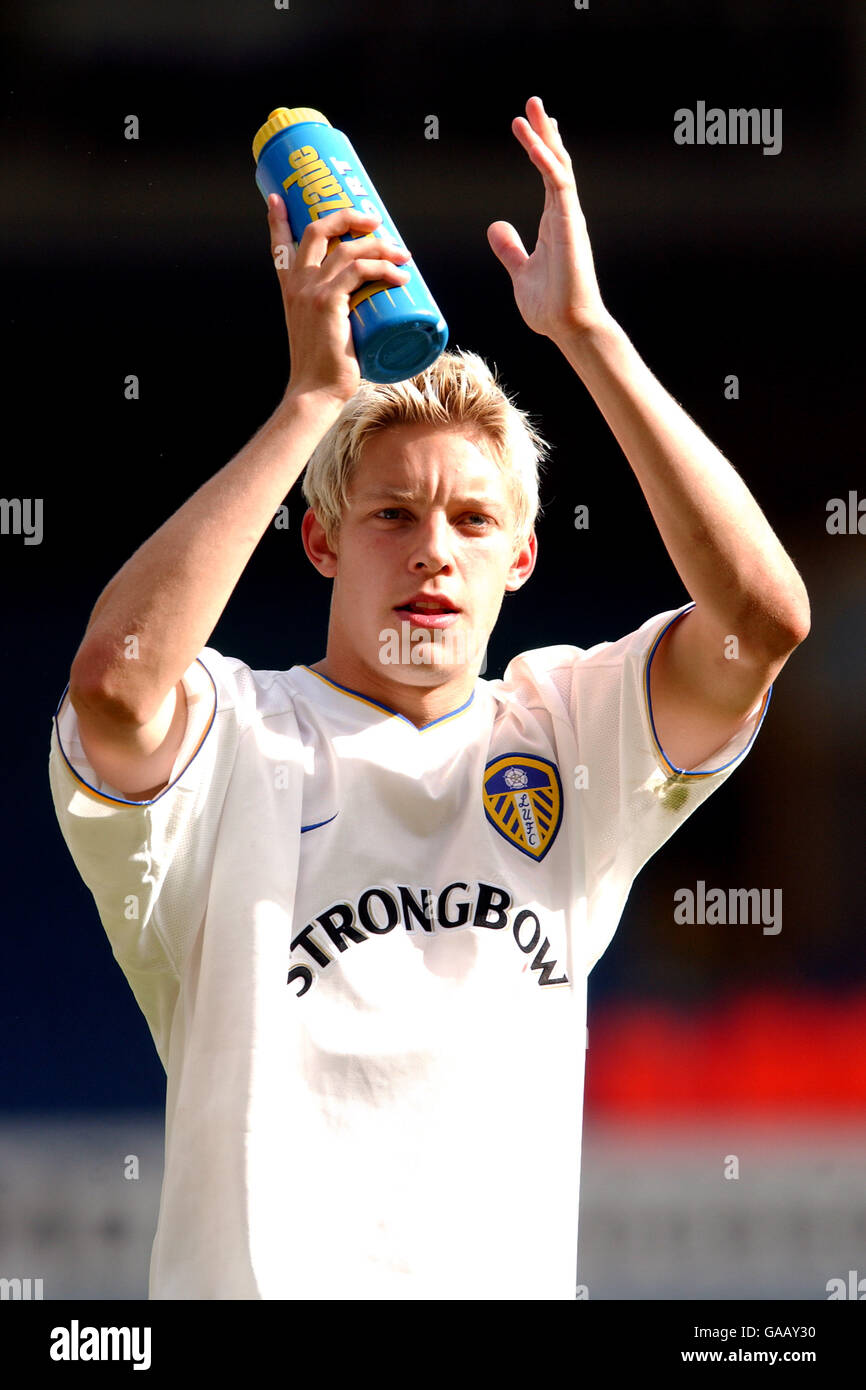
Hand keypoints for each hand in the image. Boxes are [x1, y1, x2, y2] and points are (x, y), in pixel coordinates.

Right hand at [267, 196, 411, 406]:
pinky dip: (384, 268)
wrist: (314, 393)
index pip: (280, 246)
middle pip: (317, 230)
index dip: (278, 219)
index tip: (278, 197)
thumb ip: (340, 317)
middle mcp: (297, 285)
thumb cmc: (326, 370)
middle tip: (375, 221)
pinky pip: (360, 272)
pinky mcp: (328, 304)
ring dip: (380, 246)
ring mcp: (311, 292)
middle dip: (347, 215)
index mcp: (290, 290)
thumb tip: (374, 311)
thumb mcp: (326, 334)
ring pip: (347, 249)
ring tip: (403, 254)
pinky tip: (401, 274)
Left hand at [487, 97, 607, 343]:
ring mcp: (568, 218)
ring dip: (544, 137)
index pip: (548, 177)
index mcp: (554, 223)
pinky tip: (534, 142)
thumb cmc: (550, 306)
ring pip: (558, 166)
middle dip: (544, 132)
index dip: (540, 149)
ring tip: (532, 109)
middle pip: (555, 163)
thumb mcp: (521, 272)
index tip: (531, 126)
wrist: (568, 327)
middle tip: (533, 103)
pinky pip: (559, 184)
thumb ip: (510, 249)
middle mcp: (563, 215)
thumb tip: (495, 227)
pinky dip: (546, 160)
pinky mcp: (569, 224)